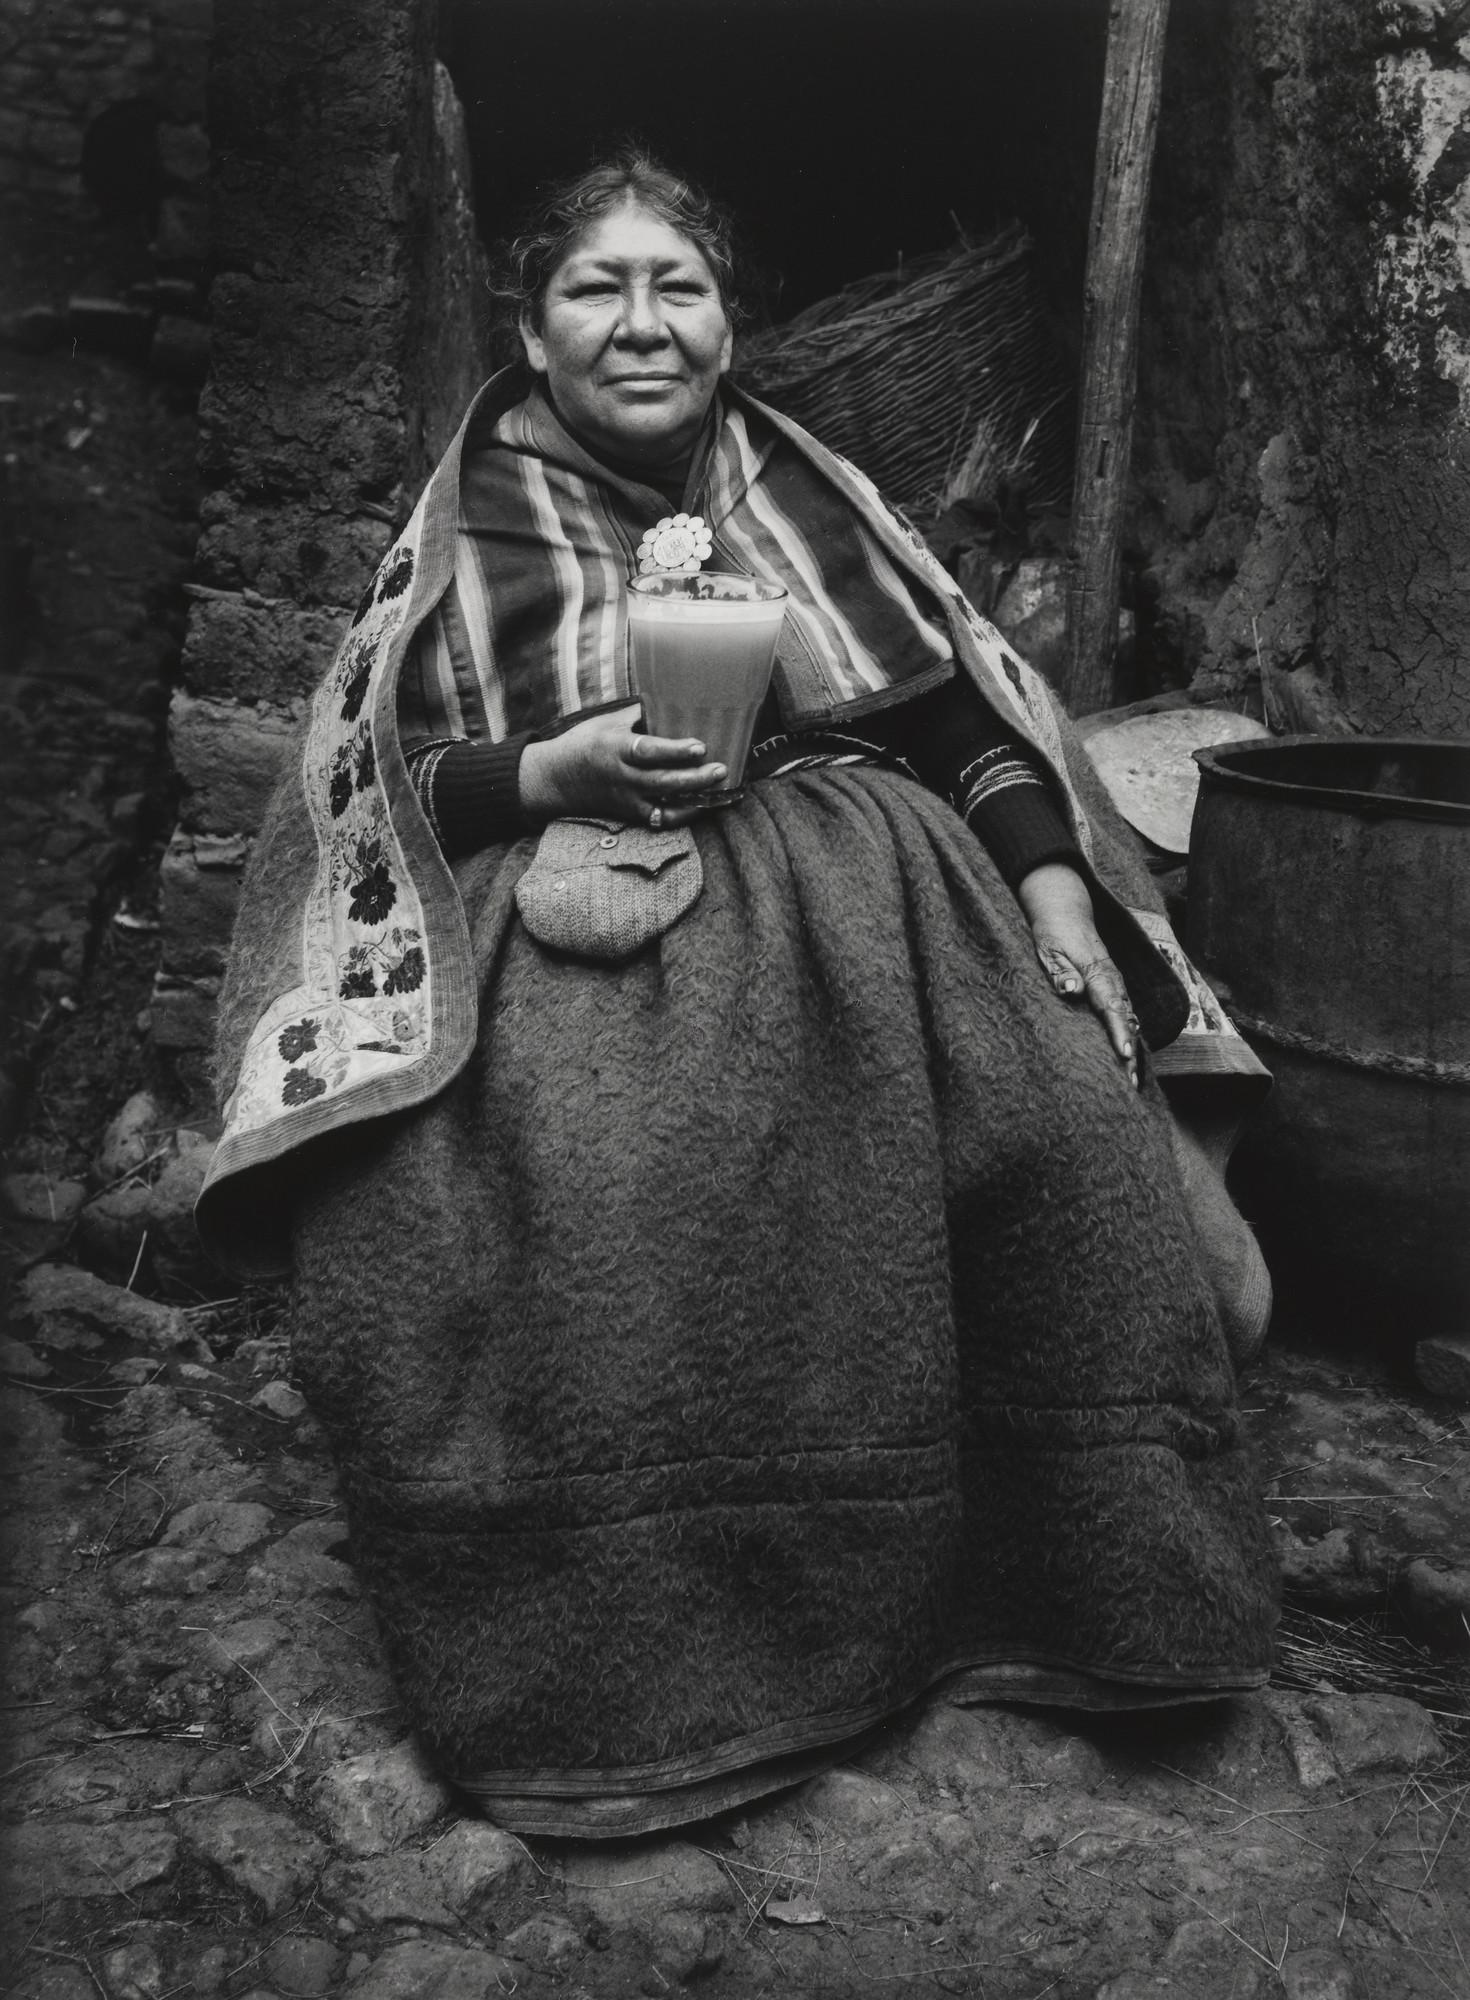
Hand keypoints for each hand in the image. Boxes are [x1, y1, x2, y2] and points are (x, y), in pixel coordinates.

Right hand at [519, 704, 726, 826]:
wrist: (555, 779)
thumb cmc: (582, 744)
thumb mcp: (605, 722)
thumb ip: (636, 715)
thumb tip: (668, 698)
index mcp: (615, 749)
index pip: (649, 751)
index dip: (676, 750)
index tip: (700, 746)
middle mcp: (622, 777)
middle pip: (664, 781)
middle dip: (696, 778)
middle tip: (721, 769)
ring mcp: (626, 799)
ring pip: (665, 805)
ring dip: (695, 800)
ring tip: (719, 792)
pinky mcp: (628, 814)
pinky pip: (658, 820)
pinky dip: (681, 815)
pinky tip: (700, 806)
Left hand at [1017, 861, 1139, 1086]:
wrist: (1065, 910)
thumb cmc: (1053, 933)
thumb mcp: (1049, 949)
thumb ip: (1061, 971)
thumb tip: (1072, 991)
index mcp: (1098, 973)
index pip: (1111, 1008)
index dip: (1119, 1033)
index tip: (1124, 1055)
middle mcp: (1112, 981)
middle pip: (1126, 1020)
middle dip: (1130, 1052)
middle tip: (1131, 1084)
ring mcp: (1115, 985)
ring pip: (1129, 1020)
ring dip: (1132, 1050)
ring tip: (1133, 1082)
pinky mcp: (1112, 989)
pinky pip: (1124, 1016)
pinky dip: (1128, 1037)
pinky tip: (1128, 1061)